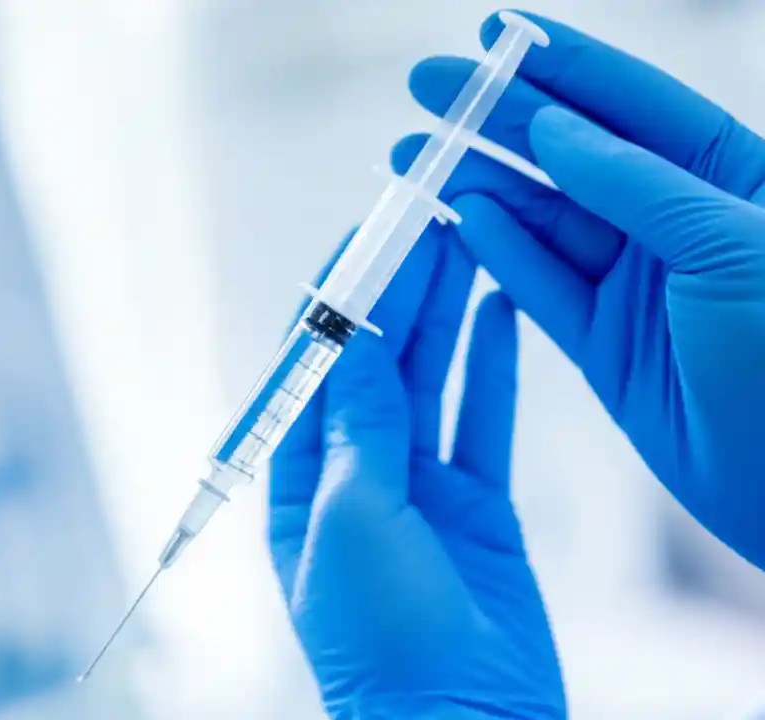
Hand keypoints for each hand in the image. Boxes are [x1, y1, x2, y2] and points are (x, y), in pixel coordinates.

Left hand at [268, 230, 564, 718]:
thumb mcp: (353, 517)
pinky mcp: (478, 506)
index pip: (306, 376)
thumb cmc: (380, 639)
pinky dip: (491, 367)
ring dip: (441, 316)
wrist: (463, 719)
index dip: (327, 308)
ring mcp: (418, 490)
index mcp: (295, 485)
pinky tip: (495, 312)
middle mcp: (353, 479)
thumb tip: (350, 339)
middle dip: (391, 297)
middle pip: (372, 368)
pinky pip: (484, 420)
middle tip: (418, 226)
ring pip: (429, 382)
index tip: (352, 246)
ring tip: (458, 246)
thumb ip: (359, 425)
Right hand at [399, 12, 764, 568]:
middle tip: (428, 87)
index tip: (496, 31)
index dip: (564, 64)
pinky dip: (497, 253)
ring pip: (543, 220)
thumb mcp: (733, 248)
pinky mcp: (604, 346)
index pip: (637, 104)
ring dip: (479, 184)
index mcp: (735, 181)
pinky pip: (539, 286)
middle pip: (574, 155)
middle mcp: (680, 224)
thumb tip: (552, 129)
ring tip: (414, 156)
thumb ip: (637, 184)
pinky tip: (457, 218)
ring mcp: (639, 286)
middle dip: (499, 117)